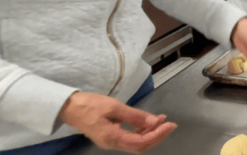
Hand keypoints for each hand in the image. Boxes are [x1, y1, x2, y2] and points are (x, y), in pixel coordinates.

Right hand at [59, 92, 176, 153]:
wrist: (70, 107)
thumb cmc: (90, 105)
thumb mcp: (114, 107)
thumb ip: (135, 116)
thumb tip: (155, 121)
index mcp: (113, 138)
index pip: (141, 142)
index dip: (158, 134)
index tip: (170, 124)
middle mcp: (113, 144)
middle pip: (141, 146)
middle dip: (157, 135)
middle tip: (169, 123)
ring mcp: (112, 142)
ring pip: (136, 143)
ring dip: (151, 133)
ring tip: (161, 119)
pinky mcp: (111, 137)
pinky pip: (131, 138)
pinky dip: (142, 130)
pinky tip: (149, 121)